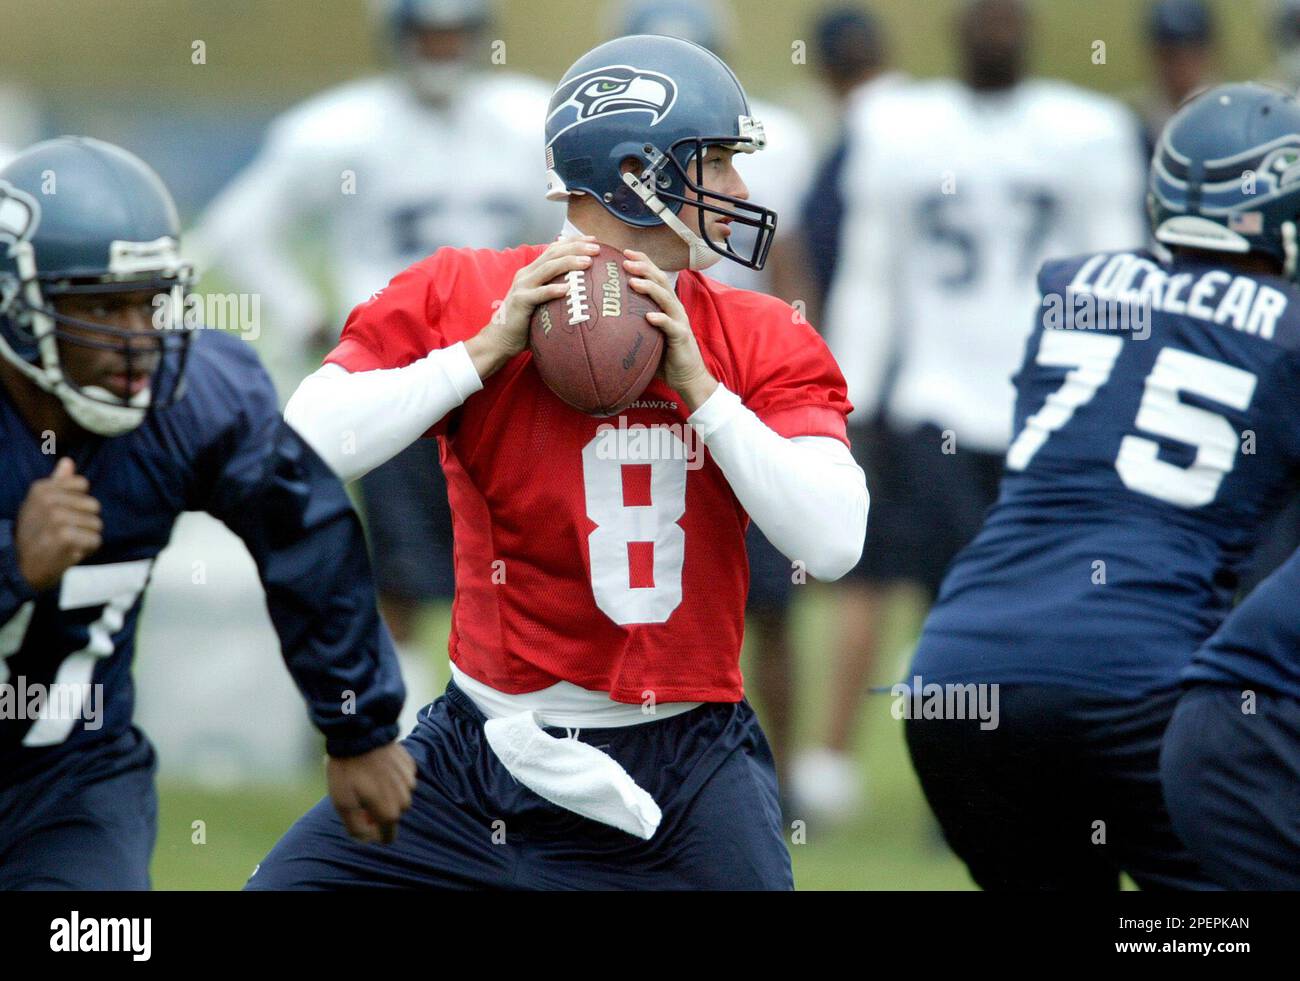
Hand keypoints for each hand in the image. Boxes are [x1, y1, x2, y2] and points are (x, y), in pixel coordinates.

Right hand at [15, 457, 101, 591]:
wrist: (21, 566)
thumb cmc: (35, 533)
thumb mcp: (40, 504)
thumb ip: (57, 483)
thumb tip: (68, 461)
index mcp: (41, 488)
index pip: (83, 484)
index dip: (78, 503)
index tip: (62, 514)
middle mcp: (48, 500)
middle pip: (94, 506)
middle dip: (84, 522)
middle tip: (64, 532)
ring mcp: (56, 518)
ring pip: (97, 524)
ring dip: (86, 538)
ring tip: (66, 543)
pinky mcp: (64, 537)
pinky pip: (95, 540)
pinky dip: (86, 550)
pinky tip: (69, 552)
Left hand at [326, 741, 417, 844]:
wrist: (360, 733)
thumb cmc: (348, 770)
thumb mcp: (342, 803)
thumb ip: (356, 827)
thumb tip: (367, 838)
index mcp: (389, 812)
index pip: (389, 837)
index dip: (373, 833)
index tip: (360, 819)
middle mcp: (405, 799)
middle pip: (392, 816)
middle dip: (378, 812)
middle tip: (359, 796)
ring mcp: (409, 781)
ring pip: (398, 797)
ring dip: (386, 794)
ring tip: (368, 779)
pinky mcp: (410, 765)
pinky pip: (402, 780)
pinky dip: (392, 779)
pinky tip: (377, 767)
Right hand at [465, 235, 601, 380]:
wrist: (499, 339)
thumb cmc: (525, 323)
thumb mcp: (541, 303)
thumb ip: (555, 292)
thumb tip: (582, 292)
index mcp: (532, 271)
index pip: (553, 249)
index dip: (573, 242)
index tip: (593, 239)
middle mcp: (526, 275)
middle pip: (553, 254)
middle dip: (576, 247)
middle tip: (596, 247)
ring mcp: (522, 287)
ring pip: (548, 268)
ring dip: (569, 263)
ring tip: (588, 262)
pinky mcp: (520, 301)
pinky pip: (539, 294)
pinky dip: (554, 290)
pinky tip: (568, 289)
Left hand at [623, 250, 718, 410]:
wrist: (687, 377)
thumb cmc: (663, 356)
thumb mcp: (644, 335)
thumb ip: (630, 324)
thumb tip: (600, 320)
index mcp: (665, 304)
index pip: (654, 276)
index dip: (642, 261)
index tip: (624, 252)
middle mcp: (673, 308)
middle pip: (660, 280)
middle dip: (643, 267)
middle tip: (625, 260)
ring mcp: (679, 320)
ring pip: (665, 298)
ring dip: (649, 287)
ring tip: (633, 281)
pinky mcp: (681, 337)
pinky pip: (671, 326)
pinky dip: (660, 319)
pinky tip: (649, 316)